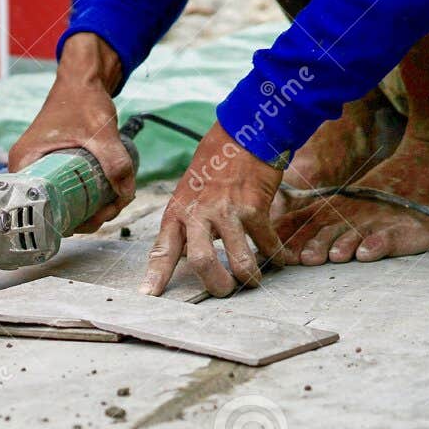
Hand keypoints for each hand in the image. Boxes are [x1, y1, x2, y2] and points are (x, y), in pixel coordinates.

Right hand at [9, 33, 134, 234]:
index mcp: (24, 163)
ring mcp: (38, 168)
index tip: (94, 216)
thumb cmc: (81, 99)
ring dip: (88, 207)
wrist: (82, 78)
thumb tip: (125, 193)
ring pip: (62, 201)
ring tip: (114, 200)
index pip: (37, 208)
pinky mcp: (52, 167)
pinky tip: (106, 194)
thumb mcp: (100, 133)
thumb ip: (115, 162)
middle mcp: (26, 169)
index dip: (66, 219)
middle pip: (52, 209)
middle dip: (84, 215)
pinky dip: (86, 196)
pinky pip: (66, 190)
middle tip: (111, 208)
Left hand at [142, 124, 283, 296]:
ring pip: (238, 260)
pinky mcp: (254, 208)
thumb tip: (188, 254)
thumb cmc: (214, 164)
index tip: (149, 295)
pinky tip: (279, 258)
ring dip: (249, 277)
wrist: (242, 133)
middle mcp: (198, 214)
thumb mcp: (189, 192)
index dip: (156, 275)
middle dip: (216, 286)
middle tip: (225, 292)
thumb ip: (188, 222)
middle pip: (202, 263)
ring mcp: (227, 212)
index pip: (162, 249)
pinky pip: (265, 243)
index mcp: (177, 212)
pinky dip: (275, 255)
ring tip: (253, 281)